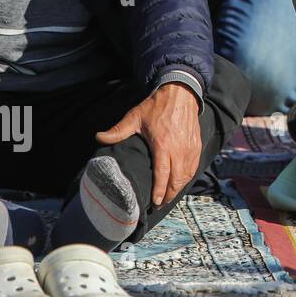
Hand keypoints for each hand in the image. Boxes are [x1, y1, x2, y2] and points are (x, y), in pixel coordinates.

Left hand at [96, 82, 201, 206]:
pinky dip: (188, 177)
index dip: (160, 191)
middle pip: (177, 179)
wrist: (180, 93)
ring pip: (187, 174)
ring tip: (169, 196)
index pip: (163, 174)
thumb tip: (98, 137)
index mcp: (163, 144)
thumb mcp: (134, 117)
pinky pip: (194, 166)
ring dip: (179, 188)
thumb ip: (117, 130)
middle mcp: (179, 148)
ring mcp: (190, 147)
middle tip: (160, 204)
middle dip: (170, 194)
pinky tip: (181, 182)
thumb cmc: (156, 106)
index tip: (155, 202)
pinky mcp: (197, 144)